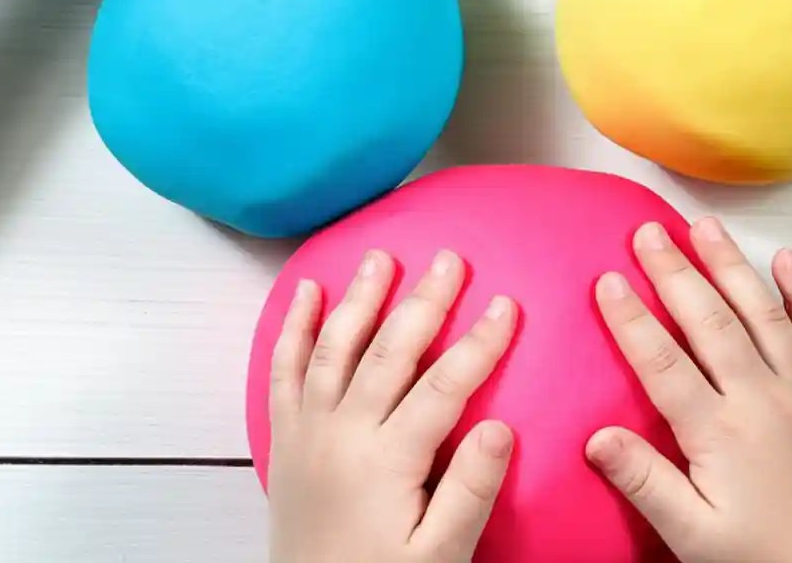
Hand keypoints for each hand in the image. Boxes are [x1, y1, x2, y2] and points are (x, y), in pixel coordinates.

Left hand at [268, 249, 517, 562]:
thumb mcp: (439, 557)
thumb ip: (469, 492)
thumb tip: (501, 427)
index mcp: (387, 460)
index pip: (445, 386)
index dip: (480, 343)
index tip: (507, 305)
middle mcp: (342, 434)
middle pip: (389, 351)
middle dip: (424, 301)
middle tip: (450, 259)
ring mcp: (308, 431)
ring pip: (335, 348)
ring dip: (359, 299)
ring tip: (381, 258)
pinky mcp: (286, 439)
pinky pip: (284, 371)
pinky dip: (294, 328)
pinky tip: (308, 295)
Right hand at [586, 219, 791, 562]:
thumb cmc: (771, 556)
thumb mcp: (695, 534)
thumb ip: (645, 482)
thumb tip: (596, 440)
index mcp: (720, 431)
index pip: (663, 361)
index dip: (631, 318)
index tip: (608, 281)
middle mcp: (761, 398)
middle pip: (709, 319)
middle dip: (674, 270)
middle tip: (648, 233)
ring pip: (761, 311)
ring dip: (730, 265)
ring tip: (704, 227)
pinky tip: (785, 261)